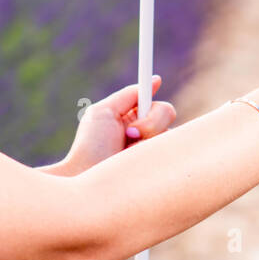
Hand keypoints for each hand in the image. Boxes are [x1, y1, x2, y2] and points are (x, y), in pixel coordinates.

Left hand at [53, 76, 176, 175]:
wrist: (86, 179)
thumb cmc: (90, 146)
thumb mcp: (103, 112)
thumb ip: (129, 94)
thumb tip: (155, 80)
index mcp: (132, 119)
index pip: (154, 104)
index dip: (154, 98)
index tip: (156, 82)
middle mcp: (146, 134)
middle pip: (166, 112)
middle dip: (152, 119)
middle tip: (130, 132)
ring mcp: (153, 152)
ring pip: (170, 131)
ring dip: (149, 136)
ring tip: (128, 152)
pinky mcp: (160, 168)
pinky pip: (172, 151)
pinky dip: (154, 152)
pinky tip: (137, 162)